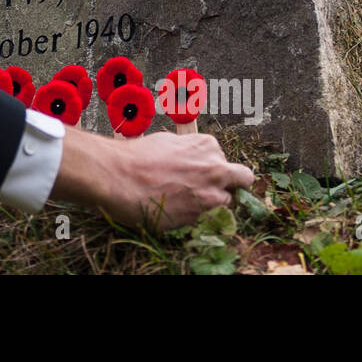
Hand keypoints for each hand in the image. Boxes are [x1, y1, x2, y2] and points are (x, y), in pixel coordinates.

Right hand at [50, 126, 254, 230]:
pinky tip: (177, 212)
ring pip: (226, 203)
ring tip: (185, 203)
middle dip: (231, 184)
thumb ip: (189, 151)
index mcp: (208, 146)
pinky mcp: (200, 217)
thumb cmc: (137, 156)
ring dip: (212, 204)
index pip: (224, 159)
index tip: (199, 173)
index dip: (212, 167)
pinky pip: (208, 220)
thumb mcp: (168, 142)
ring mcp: (211, 195)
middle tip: (210, 190)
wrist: (119, 176)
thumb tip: (191, 159)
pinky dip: (197, 218)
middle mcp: (216, 169)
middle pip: (242, 179)